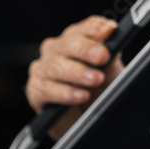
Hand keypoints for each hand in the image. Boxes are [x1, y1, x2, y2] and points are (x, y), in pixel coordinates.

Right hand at [25, 15, 124, 139]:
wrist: (84, 121)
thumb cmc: (97, 94)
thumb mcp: (111, 74)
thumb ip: (111, 57)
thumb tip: (114, 43)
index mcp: (77, 41)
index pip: (85, 28)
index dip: (96, 28)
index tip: (110, 31)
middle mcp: (56, 50)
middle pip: (68, 43)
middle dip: (86, 49)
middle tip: (102, 57)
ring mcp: (42, 69)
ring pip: (55, 66)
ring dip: (76, 72)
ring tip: (94, 80)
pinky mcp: (34, 90)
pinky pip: (45, 88)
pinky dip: (63, 92)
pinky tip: (78, 96)